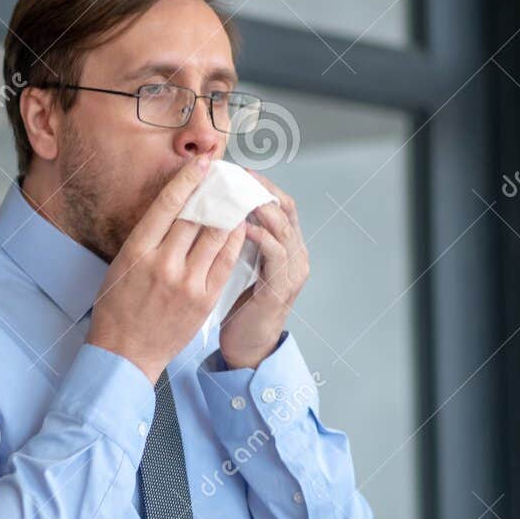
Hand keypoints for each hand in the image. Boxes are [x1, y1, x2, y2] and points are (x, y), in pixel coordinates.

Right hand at [87, 157, 247, 383]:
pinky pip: (225, 261)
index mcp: (137, 251)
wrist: (125, 352)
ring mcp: (186, 282)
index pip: (168, 205)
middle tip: (227, 175)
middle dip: (213, 192)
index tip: (203, 163)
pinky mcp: (204, 299)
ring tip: (238, 196)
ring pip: (215, 235)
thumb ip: (147, 238)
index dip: (189, 179)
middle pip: (195, 216)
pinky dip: (234, 240)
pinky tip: (240, 227)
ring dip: (229, 212)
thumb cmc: (118, 307)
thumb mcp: (122, 265)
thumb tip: (174, 207)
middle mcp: (163, 263)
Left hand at [219, 172, 308, 369]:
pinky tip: (241, 225)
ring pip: (282, 227)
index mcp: (288, 248)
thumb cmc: (240, 306)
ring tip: (238, 192)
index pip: (282, 205)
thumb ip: (241, 239)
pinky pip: (275, 254)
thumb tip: (222, 207)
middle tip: (238, 174)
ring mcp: (292, 272)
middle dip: (262, 189)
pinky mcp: (281, 288)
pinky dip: (260, 235)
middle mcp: (297, 256)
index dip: (264, 185)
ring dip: (260, 207)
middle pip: (285, 209)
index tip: (241, 170)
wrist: (247, 347)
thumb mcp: (243, 263)